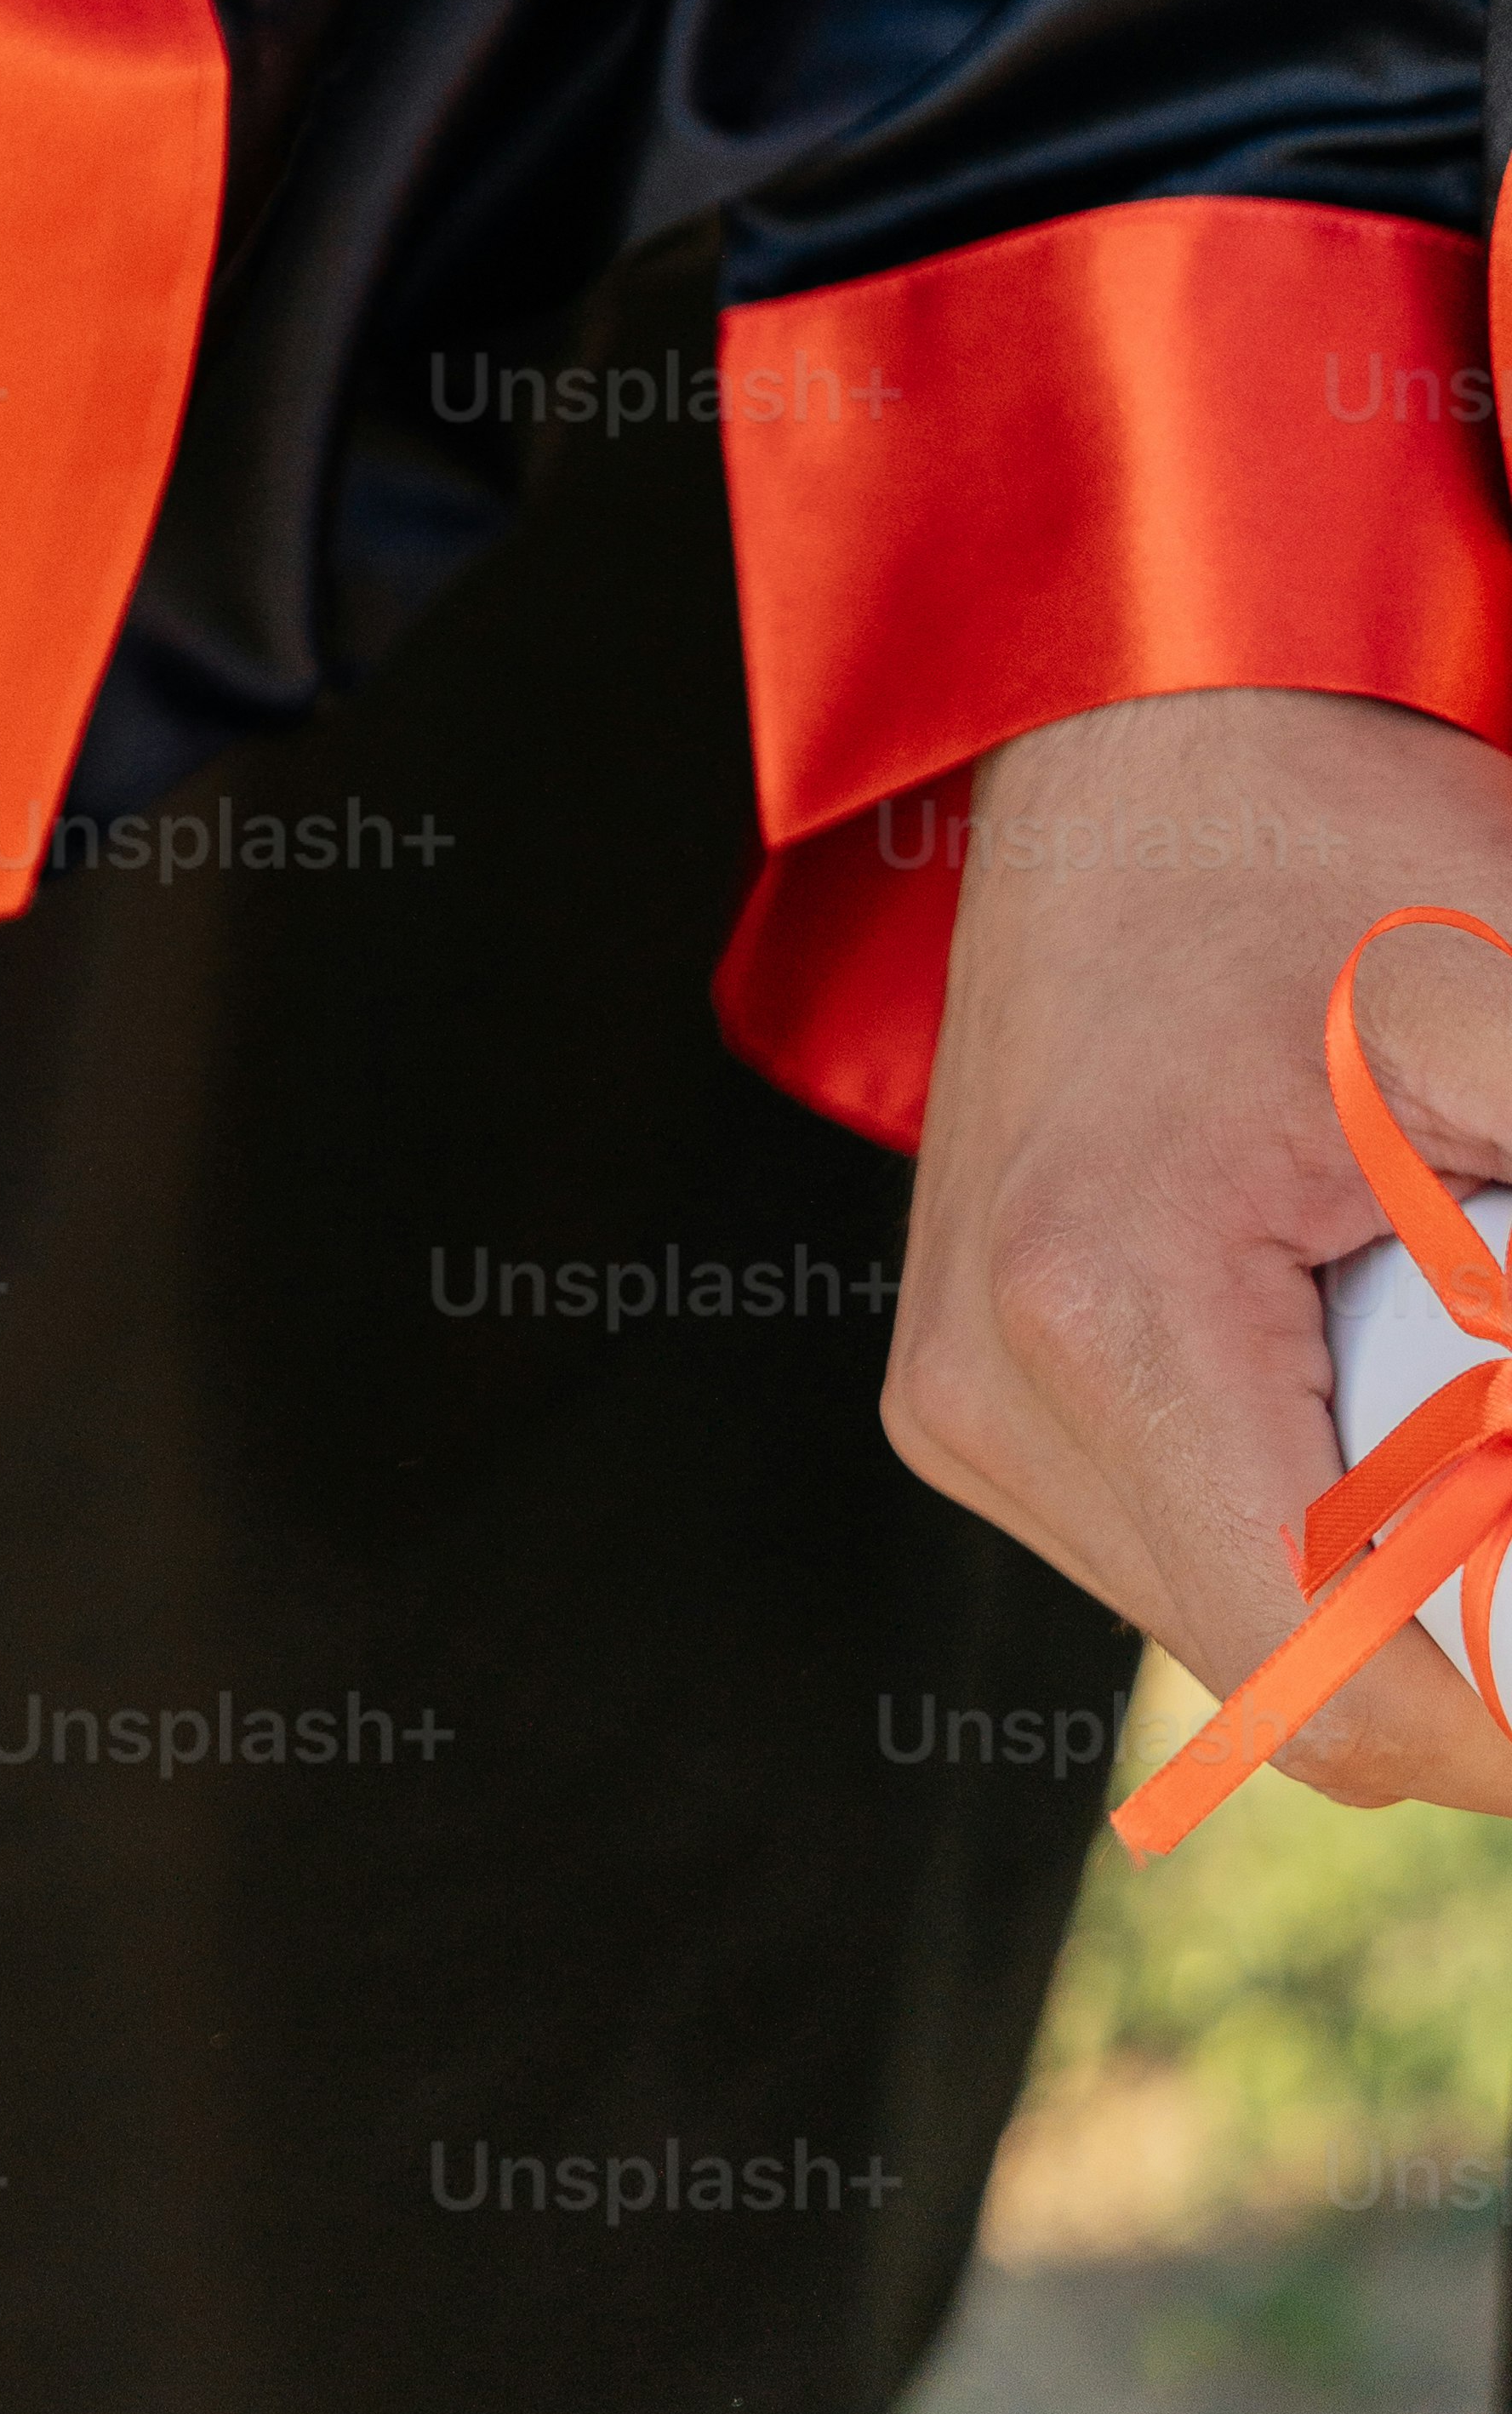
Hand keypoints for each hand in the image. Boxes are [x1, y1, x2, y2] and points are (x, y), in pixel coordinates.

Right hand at [890, 686, 1511, 1808]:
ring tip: (1442, 1351)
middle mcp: (985, 1388)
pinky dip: (1304, 1513)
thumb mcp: (1511, 1023)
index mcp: (1099, 1314)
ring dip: (1381, 1570)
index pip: (1337, 1684)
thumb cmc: (1316, 840)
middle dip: (1461, 1627)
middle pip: (1293, 1686)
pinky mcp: (964, 1391)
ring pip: (1233, 1635)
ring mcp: (957, 1399)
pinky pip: (1174, 1553)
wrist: (1132, 727)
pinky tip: (1356, 1359)